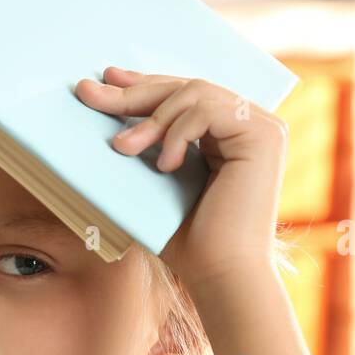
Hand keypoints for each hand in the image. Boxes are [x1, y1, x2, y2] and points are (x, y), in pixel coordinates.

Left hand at [74, 66, 287, 295]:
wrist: (220, 273)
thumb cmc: (188, 242)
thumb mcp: (154, 183)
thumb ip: (145, 148)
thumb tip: (106, 116)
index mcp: (228, 133)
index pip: (183, 95)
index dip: (144, 84)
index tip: (106, 80)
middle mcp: (249, 123)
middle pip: (186, 87)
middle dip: (133, 92)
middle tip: (90, 94)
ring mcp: (261, 126)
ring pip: (194, 92)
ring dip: (151, 119)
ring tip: (123, 148)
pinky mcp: (264, 134)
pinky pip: (207, 110)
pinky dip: (178, 133)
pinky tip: (165, 165)